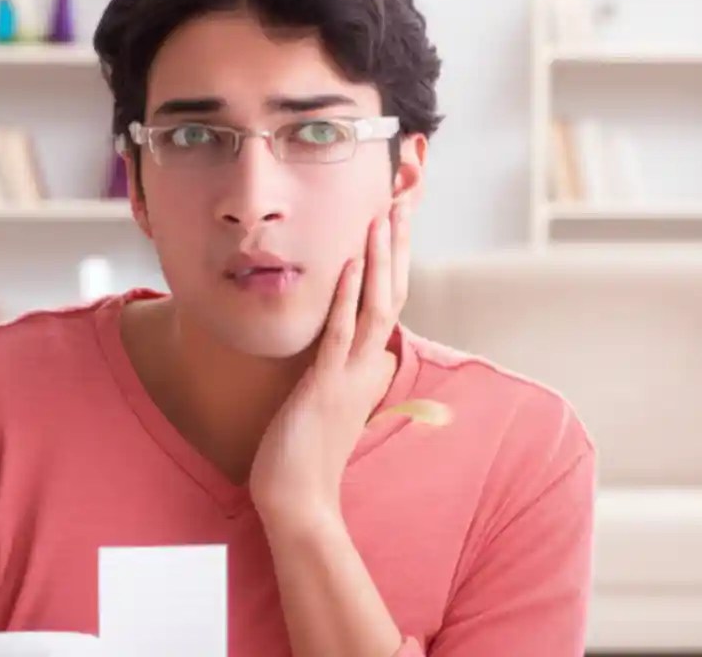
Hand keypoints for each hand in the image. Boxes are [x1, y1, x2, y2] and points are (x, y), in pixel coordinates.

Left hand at [249, 202, 410, 526]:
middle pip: (393, 293)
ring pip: (375, 307)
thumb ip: (349, 374)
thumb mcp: (332, 404)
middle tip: (402, 200)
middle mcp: (368, 365)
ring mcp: (350, 375)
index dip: (395, 259)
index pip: (389, 301)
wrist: (299, 502)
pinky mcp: (326, 386)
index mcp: (368, 366)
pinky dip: (346, 298)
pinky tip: (349, 265)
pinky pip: (339, 334)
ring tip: (383, 216)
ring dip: (380, 260)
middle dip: (397, 245)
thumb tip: (372, 357)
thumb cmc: (306, 456)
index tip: (397, 219)